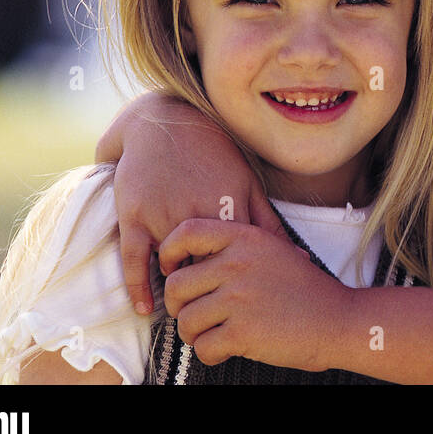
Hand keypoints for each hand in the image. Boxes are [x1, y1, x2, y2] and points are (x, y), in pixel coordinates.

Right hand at [97, 93, 285, 313]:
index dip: (250, 282)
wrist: (164, 121)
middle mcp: (198, 210)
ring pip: (174, 265)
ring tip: (189, 310)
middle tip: (221, 312)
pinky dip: (138, 285)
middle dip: (216, 291)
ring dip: (182, 290)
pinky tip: (145, 308)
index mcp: (230, 204)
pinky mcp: (134, 215)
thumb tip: (299, 258)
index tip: (256, 303)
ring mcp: (163, 213)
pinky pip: (134, 257)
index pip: (244, 256)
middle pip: (209, 266)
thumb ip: (267, 223)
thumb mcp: (247, 182)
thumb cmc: (214, 153)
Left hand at [159, 218, 348, 372]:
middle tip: (195, 314)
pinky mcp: (243, 332)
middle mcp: (239, 264)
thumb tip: (187, 260)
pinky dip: (210, 354)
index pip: (186, 232)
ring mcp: (240, 298)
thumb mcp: (273, 250)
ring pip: (186, 321)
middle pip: (177, 286)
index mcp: (246, 238)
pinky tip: (227, 349)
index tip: (173, 271)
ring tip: (212, 334)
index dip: (169, 253)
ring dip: (193, 335)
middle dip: (179, 307)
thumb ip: (236, 247)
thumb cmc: (304, 289)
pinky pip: (202, 347)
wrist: (338, 320)